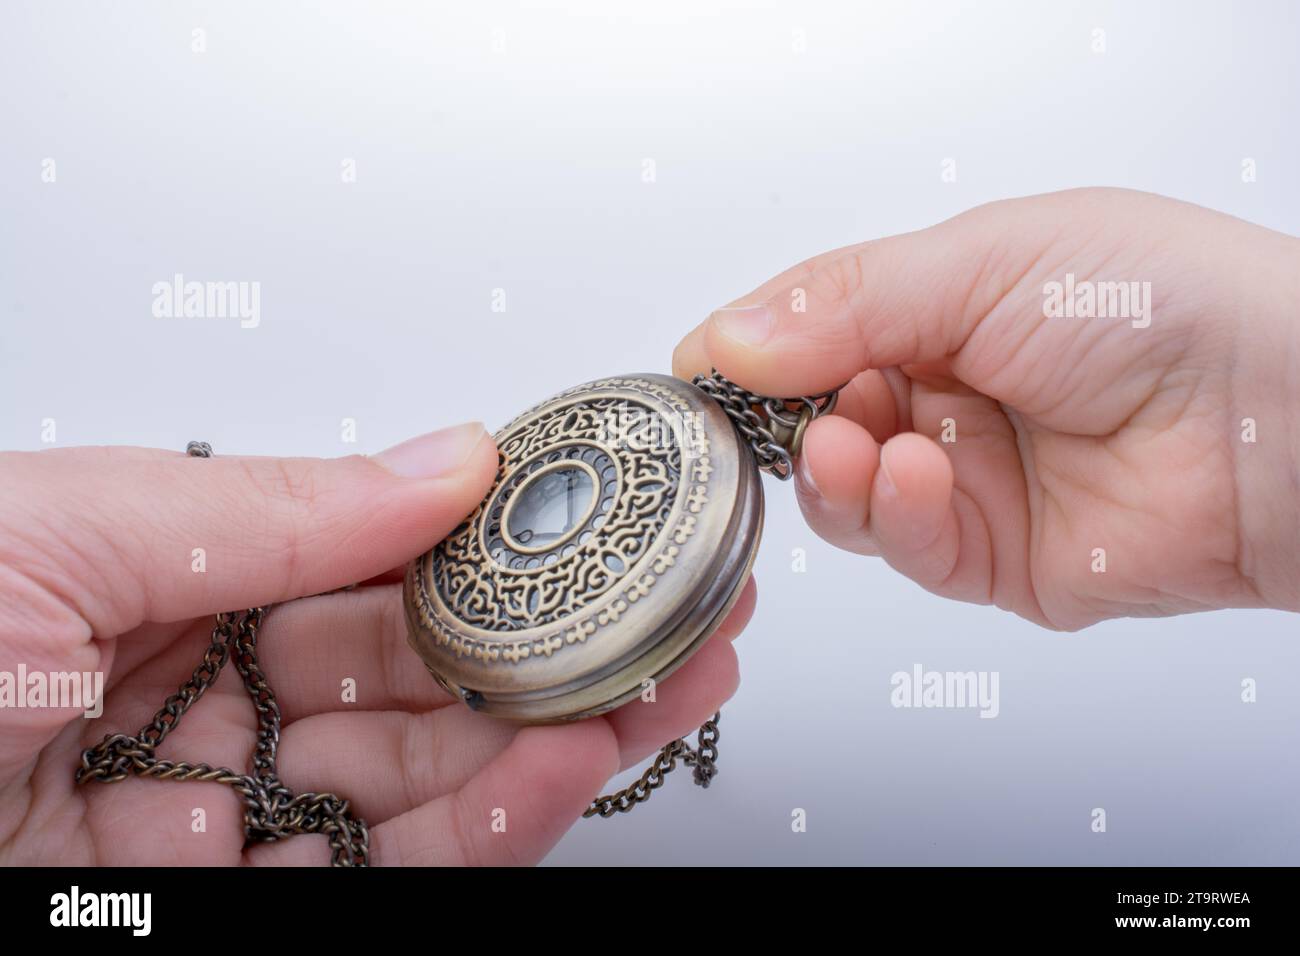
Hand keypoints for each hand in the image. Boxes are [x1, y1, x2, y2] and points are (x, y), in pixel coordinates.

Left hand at [0, 424, 747, 864]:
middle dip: (555, 642)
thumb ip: (270, 504)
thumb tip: (444, 459)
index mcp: (147, 583)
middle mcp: (197, 698)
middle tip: (668, 607)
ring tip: (661, 684)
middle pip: (414, 673)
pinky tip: (561, 769)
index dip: (483, 543)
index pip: (359, 560)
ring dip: (555, 734)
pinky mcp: (234, 906)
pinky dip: (485, 828)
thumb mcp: (52, 534)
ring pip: (423, 780)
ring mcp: (222, 814)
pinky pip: (387, 874)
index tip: (582, 523)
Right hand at [675, 188, 1298, 628]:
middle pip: (815, 419)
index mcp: (941, 308)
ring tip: (856, 438)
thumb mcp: (984, 263)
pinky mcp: (992, 556)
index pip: (815, 332)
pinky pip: (907, 548)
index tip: (706, 367)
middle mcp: (947, 394)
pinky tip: (914, 473)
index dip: (755, 351)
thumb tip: (728, 338)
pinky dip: (895, 515)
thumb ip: (847, 303)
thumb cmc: (1161, 304)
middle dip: (792, 417)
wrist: (1278, 416)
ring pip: (847, 495)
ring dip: (835, 469)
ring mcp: (967, 478)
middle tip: (786, 405)